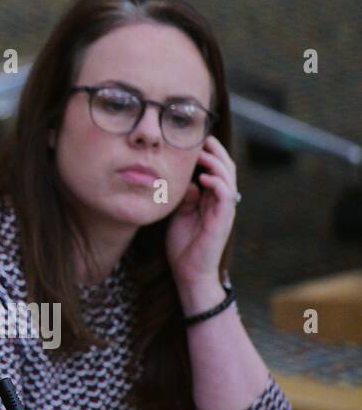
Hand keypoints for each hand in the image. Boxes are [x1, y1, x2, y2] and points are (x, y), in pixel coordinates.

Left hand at [166, 135, 237, 299]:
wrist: (190, 272)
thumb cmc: (183, 244)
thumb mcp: (179, 213)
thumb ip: (184, 195)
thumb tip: (186, 179)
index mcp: (210, 197)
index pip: (215, 168)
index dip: (207, 152)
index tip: (190, 139)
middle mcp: (220, 201)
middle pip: (225, 167)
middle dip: (214, 150)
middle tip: (200, 137)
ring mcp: (224, 210)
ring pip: (229, 178)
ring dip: (216, 163)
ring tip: (201, 154)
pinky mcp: (223, 220)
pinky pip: (226, 197)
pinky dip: (218, 184)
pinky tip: (205, 178)